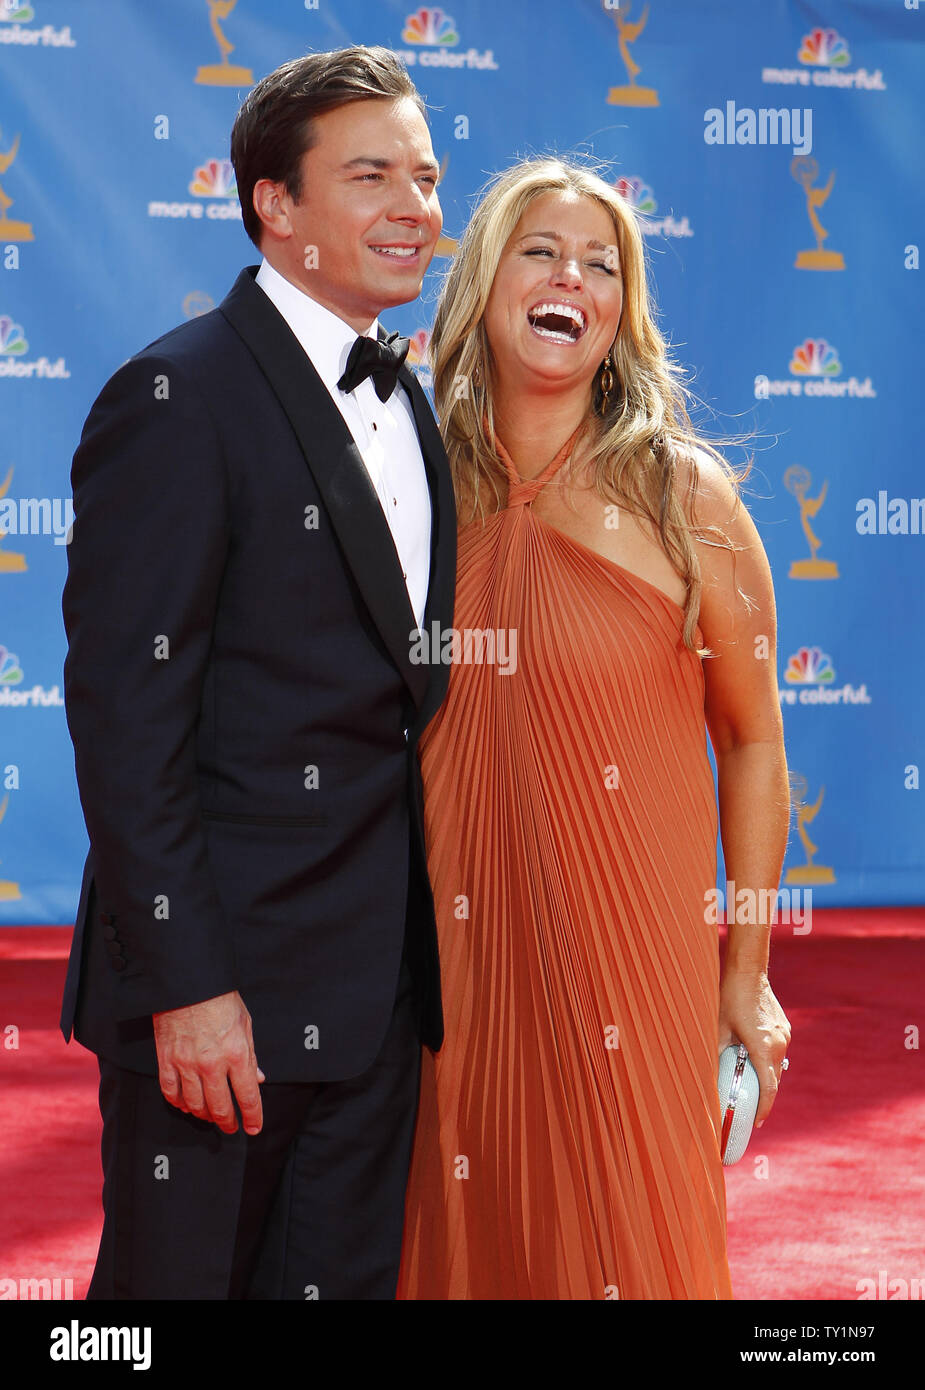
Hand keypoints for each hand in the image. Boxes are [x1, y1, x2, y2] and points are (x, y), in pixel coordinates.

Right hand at [153, 990, 265, 1135]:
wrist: (189, 982)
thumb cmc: (221, 999)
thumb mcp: (245, 1024)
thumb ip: (250, 1054)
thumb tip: (257, 1079)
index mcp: (236, 1054)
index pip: (248, 1096)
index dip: (252, 1117)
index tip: (253, 1127)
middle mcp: (211, 1064)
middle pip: (220, 1107)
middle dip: (228, 1122)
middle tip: (231, 1127)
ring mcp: (186, 1064)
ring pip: (195, 1105)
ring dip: (204, 1116)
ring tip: (211, 1117)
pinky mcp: (166, 1059)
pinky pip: (171, 1092)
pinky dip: (179, 1104)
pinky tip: (186, 1105)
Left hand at [718, 970, 790, 1128]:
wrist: (748, 972)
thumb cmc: (729, 999)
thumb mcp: (717, 1029)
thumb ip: (716, 1054)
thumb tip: (706, 1075)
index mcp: (764, 1048)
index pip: (769, 1088)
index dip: (764, 1108)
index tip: (757, 1122)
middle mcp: (779, 1044)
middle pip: (774, 1079)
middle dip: (763, 1095)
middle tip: (750, 1108)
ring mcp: (784, 1035)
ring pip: (777, 1065)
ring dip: (765, 1076)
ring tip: (749, 1085)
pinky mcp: (784, 1028)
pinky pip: (778, 1052)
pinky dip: (767, 1060)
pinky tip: (752, 1059)